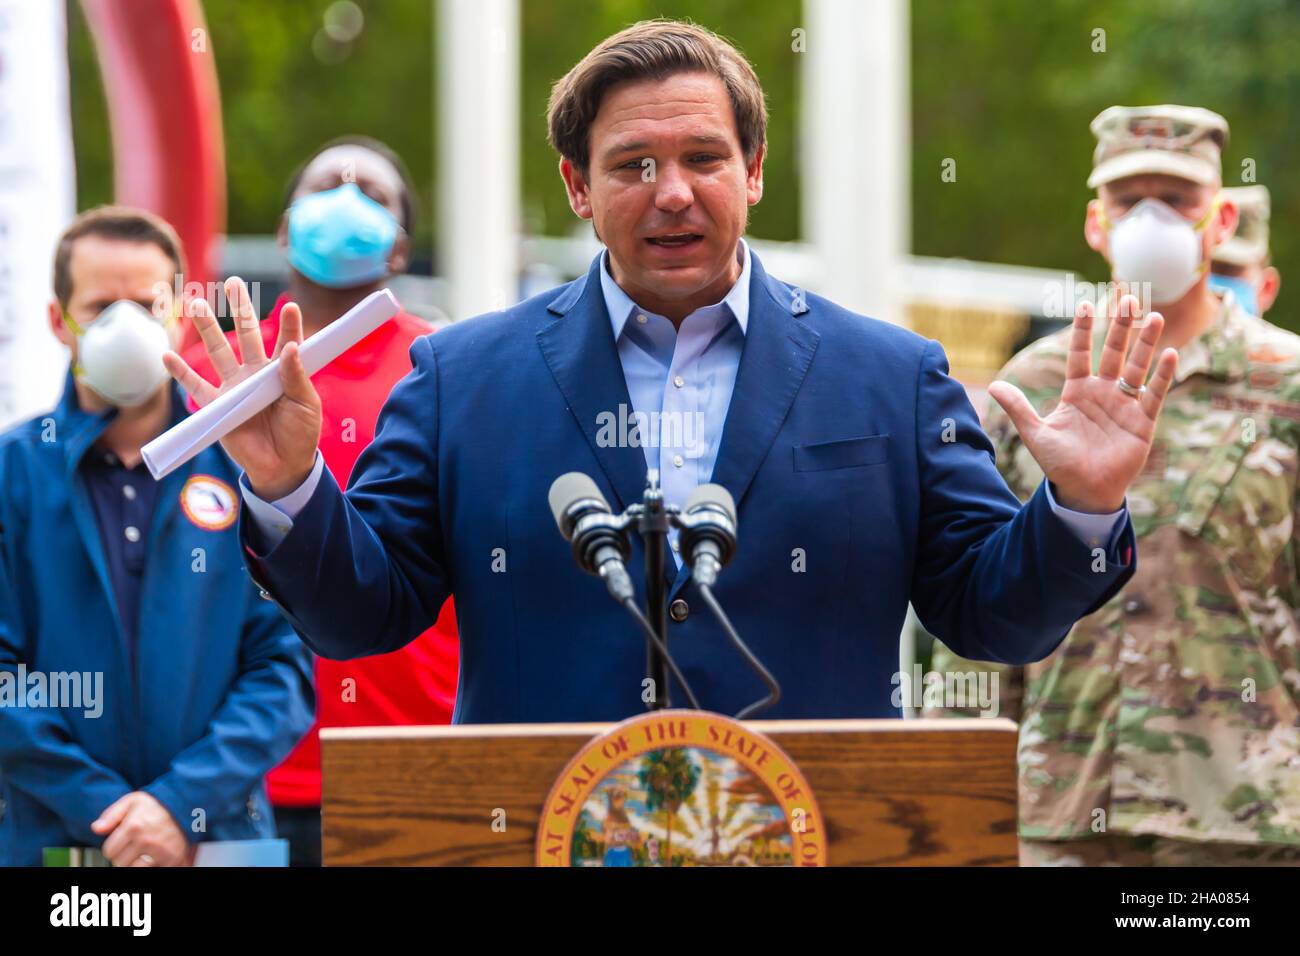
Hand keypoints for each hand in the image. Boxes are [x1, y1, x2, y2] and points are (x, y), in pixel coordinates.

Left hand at [92, 792, 192, 866]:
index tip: (120, 841)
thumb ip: (111, 814)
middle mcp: (146, 840)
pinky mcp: (171, 859)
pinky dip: (148, 866)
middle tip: (131, 846)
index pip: (109, 850)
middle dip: (122, 855)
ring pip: (132, 869)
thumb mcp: (132, 801)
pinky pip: (149, 871)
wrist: (186, 807)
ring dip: (133, 863)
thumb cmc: (158, 805)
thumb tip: (96, 828)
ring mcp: (160, 851)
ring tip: (140, 852)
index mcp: (134, 826)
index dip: (112, 846)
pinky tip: (150, 856)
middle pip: (119, 862)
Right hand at [162, 277, 321, 499]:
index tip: (291, 307)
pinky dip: (179, 372)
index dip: (289, 325)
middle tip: (233, 283)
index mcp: (281, 370)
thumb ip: (296, 376)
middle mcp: (256, 373)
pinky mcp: (217, 406)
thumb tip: (291, 347)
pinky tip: (167, 355)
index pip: (285, 341)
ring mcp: (234, 387)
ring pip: (218, 352)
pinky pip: (195, 386)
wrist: (283, 466)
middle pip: (245, 335)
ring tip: (195, 303)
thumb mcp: (306, 405)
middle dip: (239, 308)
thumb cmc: (300, 433)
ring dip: (207, 328)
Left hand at [988, 294, 1176, 513]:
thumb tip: (992, 385)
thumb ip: (1017, 408)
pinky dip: (1162, 375)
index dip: (1083, 331)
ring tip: (1154, 316)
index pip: (1079, 354)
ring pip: (1136, 367)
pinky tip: (1170, 353)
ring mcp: (1124, 405)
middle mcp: (1103, 393)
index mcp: (1077, 392)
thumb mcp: (1035, 434)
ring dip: (1145, 343)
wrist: (1083, 492)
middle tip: (1127, 296)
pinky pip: (1154, 393)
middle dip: (1120, 326)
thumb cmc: (1059, 464)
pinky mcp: (1143, 421)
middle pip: (1113, 352)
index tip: (1084, 304)